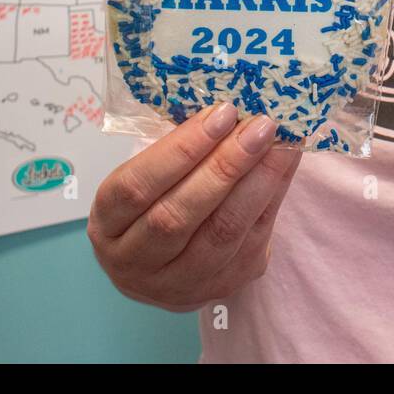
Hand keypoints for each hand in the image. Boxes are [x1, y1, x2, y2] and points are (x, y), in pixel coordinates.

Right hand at [87, 102, 301, 310]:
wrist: (165, 269)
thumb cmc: (154, 203)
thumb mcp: (145, 176)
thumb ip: (174, 148)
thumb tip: (225, 106)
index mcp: (108, 226)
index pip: (136, 187)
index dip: (180, 149)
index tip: (221, 113)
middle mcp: (136, 262)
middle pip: (178, 215)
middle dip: (224, 165)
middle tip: (259, 125)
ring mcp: (179, 283)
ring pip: (221, 233)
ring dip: (257, 181)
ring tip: (280, 142)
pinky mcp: (223, 286)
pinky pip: (253, 240)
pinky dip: (273, 197)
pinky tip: (285, 165)